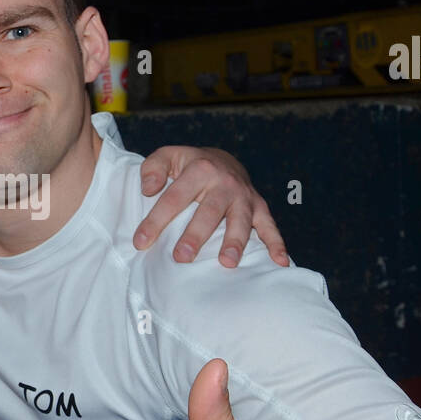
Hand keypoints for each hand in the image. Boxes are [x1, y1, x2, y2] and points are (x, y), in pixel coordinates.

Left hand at [134, 146, 287, 267]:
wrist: (223, 160)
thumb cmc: (189, 165)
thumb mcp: (168, 156)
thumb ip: (153, 169)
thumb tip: (148, 189)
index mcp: (199, 169)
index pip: (174, 197)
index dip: (156, 220)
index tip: (140, 242)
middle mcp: (224, 183)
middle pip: (209, 211)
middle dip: (196, 235)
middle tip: (181, 257)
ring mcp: (244, 196)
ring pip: (240, 220)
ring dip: (235, 241)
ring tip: (227, 263)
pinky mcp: (260, 208)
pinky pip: (270, 226)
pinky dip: (276, 244)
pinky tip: (280, 262)